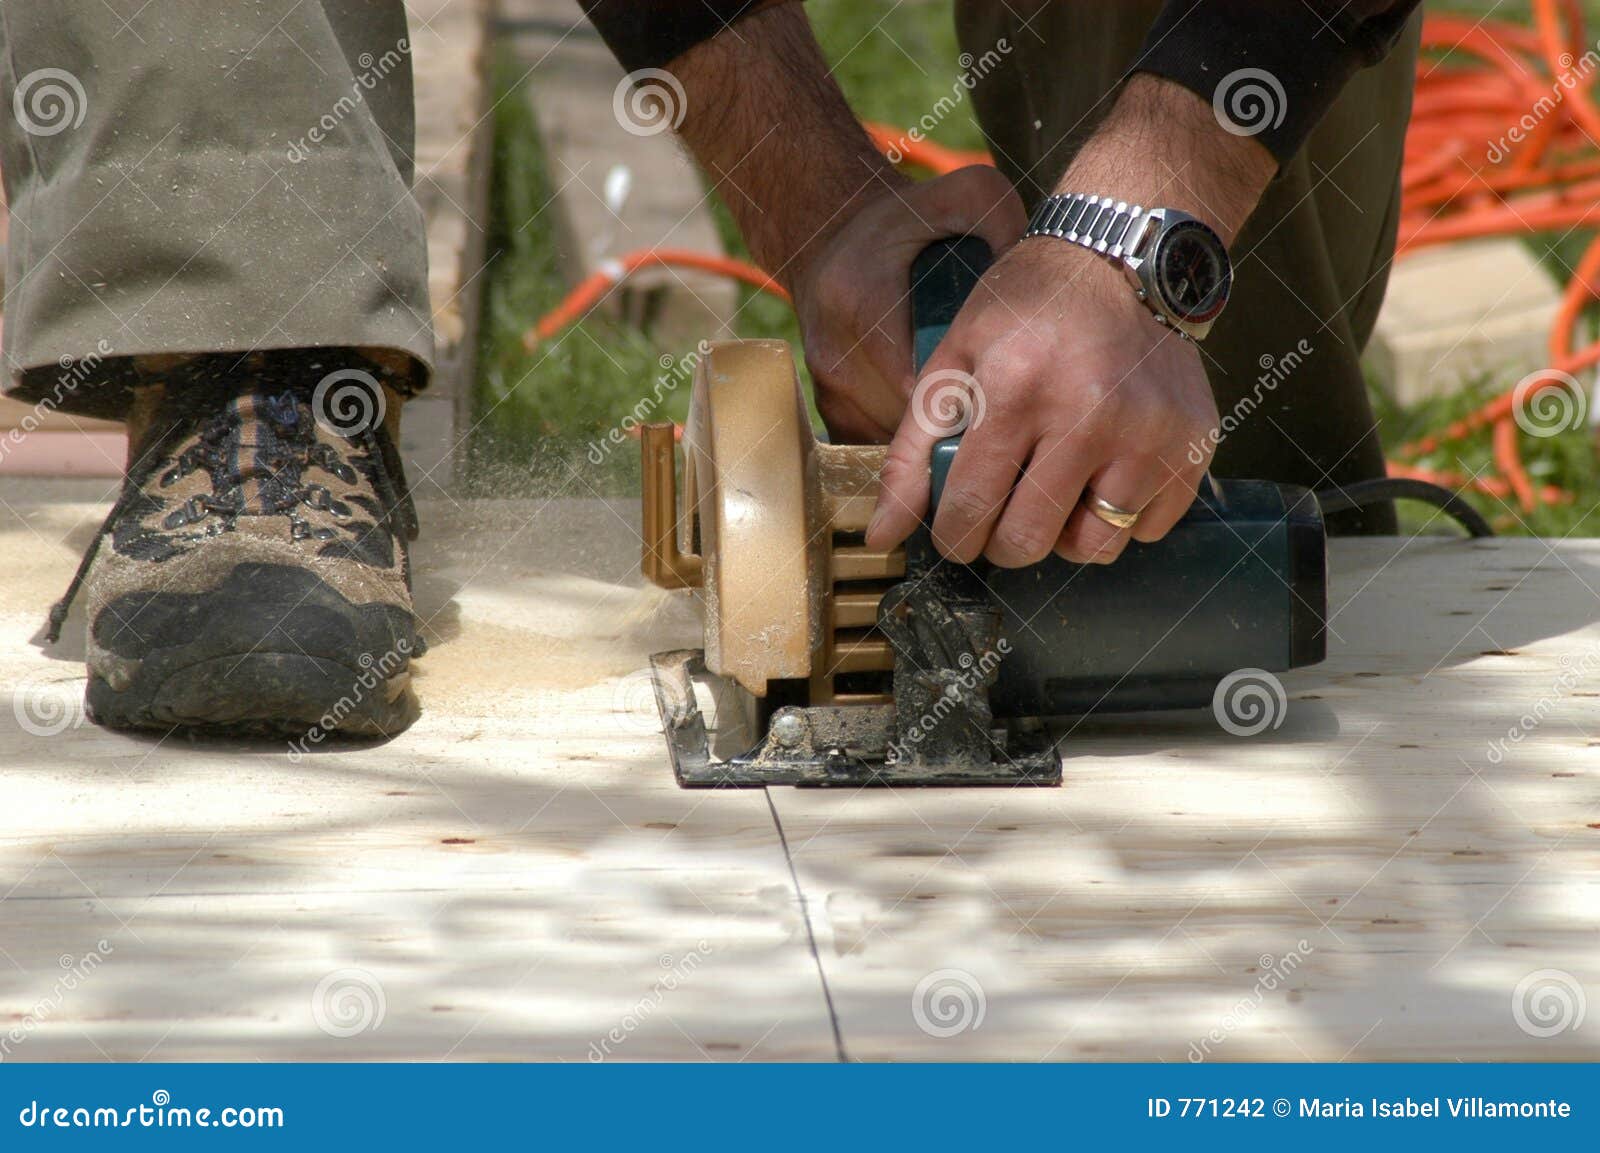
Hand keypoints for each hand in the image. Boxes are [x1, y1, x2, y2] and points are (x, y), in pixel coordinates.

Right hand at [791, 165, 1025, 442]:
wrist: (832, 230)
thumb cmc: (910, 219)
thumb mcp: (964, 197)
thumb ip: (1003, 222)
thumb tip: (1036, 279)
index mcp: (862, 300)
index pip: (915, 385)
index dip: (963, 404)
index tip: (1006, 405)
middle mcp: (834, 350)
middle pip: (903, 421)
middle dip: (952, 430)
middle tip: (1004, 425)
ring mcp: (825, 383)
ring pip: (886, 441)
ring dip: (930, 445)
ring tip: (978, 430)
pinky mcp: (825, 404)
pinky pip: (871, 444)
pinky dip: (908, 448)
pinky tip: (942, 433)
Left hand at [866, 237, 1219, 565]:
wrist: (1123, 259)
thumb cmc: (1027, 309)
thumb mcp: (954, 361)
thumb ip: (911, 453)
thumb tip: (881, 535)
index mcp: (1017, 389)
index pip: (972, 509)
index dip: (953, 537)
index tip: (955, 531)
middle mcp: (1089, 414)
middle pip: (1030, 541)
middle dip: (1002, 543)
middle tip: (1001, 513)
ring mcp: (1150, 431)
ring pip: (1095, 546)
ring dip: (1065, 534)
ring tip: (1056, 489)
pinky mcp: (1193, 442)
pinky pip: (1148, 528)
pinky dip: (1120, 517)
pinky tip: (1104, 473)